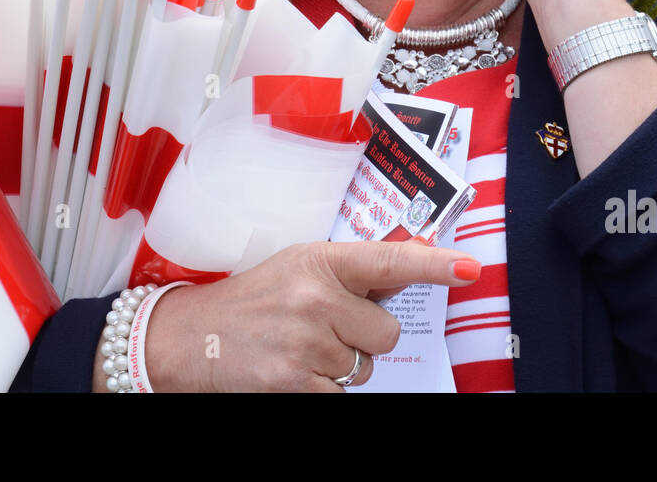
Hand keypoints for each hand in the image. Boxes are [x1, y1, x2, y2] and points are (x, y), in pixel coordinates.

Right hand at [142, 240, 479, 391]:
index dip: (435, 264)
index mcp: (319, 261)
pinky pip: (343, 396)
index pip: (389, 259)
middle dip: (364, 337)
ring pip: (365, 368)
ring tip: (299, 350)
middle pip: (386, 333)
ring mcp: (307, 344)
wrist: (185, 339)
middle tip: (323, 329)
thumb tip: (409, 273)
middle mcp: (316, 298)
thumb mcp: (297, 269)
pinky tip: (294, 373)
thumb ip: (351, 274)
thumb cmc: (250, 302)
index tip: (470, 268)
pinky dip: (325, 391)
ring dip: (342, 366)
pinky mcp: (297, 385)